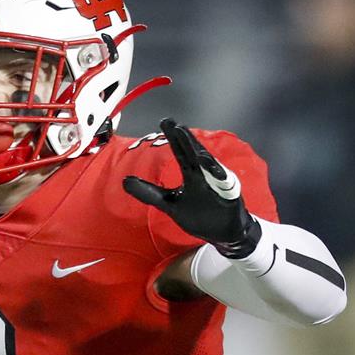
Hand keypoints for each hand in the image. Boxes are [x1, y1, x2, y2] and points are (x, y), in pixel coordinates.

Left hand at [122, 119, 261, 257]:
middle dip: (186, 139)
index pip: (181, 152)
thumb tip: (124, 181)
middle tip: (176, 125)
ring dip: (201, 154)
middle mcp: (205, 175)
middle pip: (195, 153)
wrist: (222, 233)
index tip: (165, 121)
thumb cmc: (199, 215)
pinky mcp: (230, 196)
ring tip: (192, 145)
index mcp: (192, 174)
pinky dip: (220, 177)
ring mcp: (218, 184)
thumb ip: (149, 193)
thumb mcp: (169, 204)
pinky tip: (214, 169)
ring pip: (210, 165)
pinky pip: (225, 185)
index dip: (174, 138)